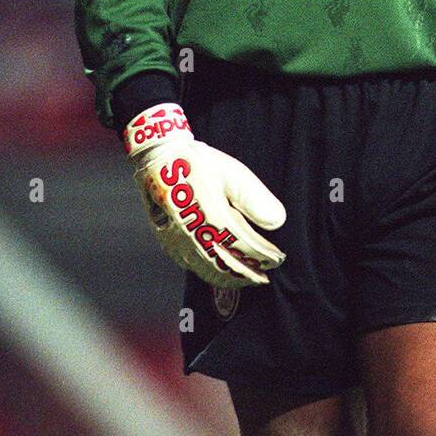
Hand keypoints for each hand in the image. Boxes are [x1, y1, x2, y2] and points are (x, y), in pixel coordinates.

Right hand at [124, 103, 286, 286]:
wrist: (158, 157)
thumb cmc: (197, 162)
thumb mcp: (233, 173)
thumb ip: (256, 199)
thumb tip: (277, 222)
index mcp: (214, 219)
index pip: (247, 248)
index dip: (265, 257)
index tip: (277, 259)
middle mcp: (194, 236)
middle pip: (228, 267)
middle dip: (249, 274)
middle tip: (265, 276)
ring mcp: (178, 242)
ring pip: (208, 272)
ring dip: (230, 278)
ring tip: (245, 278)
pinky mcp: (167, 241)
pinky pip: (191, 267)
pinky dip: (209, 273)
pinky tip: (218, 270)